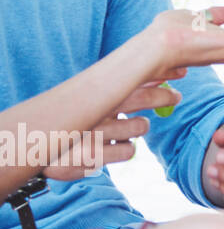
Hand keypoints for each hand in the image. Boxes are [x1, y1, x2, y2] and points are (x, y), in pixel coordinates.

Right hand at [44, 83, 181, 180]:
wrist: (37, 149)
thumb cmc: (76, 121)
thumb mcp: (95, 100)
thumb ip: (123, 87)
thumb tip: (159, 73)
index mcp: (95, 94)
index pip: (134, 77)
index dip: (162, 73)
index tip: (182, 70)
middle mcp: (95, 110)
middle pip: (143, 97)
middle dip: (164, 95)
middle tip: (176, 95)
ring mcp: (94, 134)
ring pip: (140, 127)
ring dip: (137, 127)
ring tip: (118, 129)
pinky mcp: (94, 158)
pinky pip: (129, 151)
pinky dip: (124, 149)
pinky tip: (109, 147)